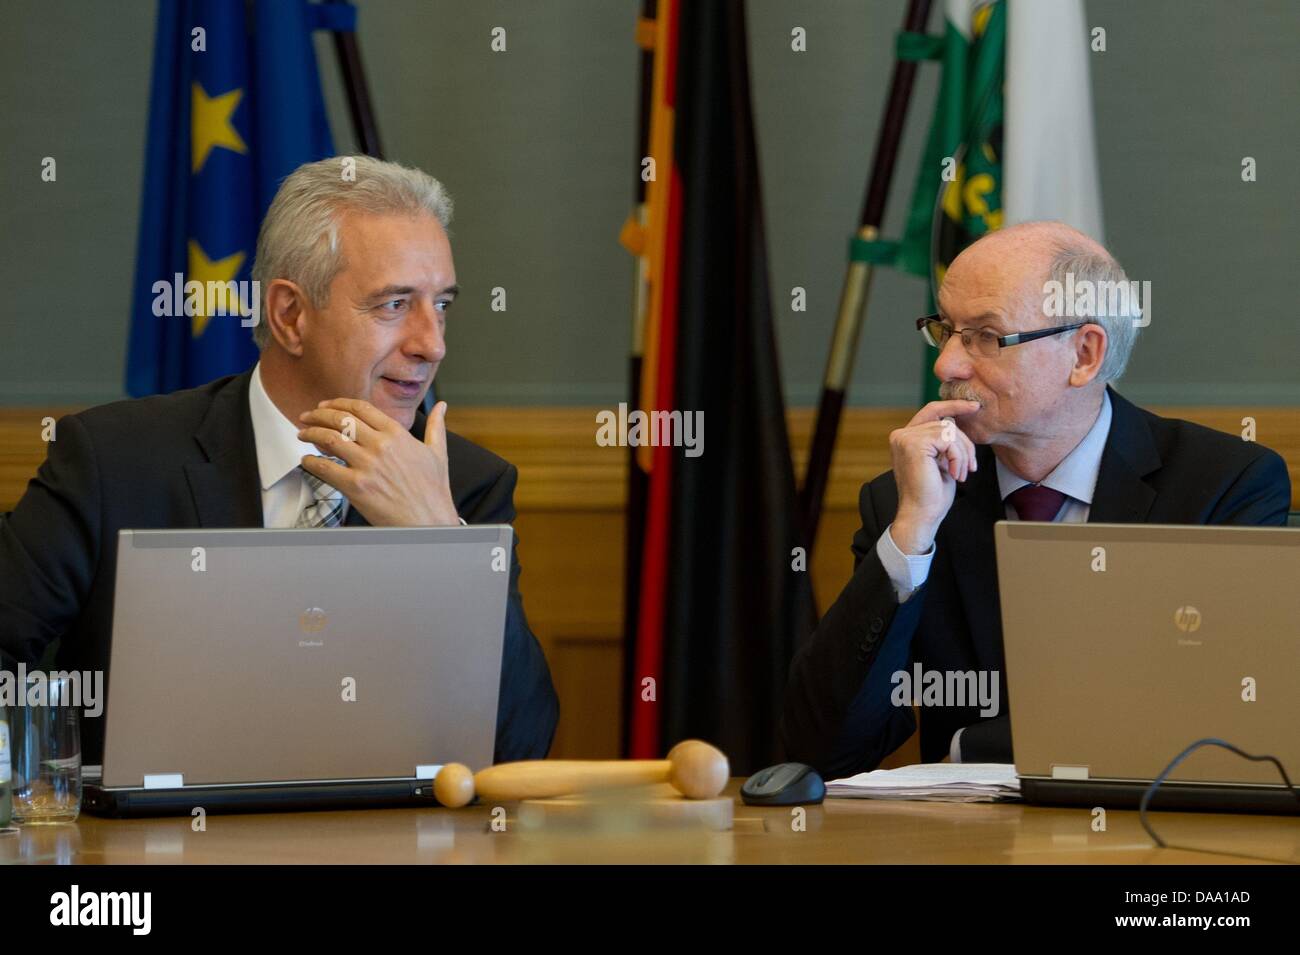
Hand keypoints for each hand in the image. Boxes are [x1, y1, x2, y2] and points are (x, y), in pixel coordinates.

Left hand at [297, 398, 459, 526]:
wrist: (429, 521)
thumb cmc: (434, 490)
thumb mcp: (438, 453)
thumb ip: (436, 426)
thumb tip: (442, 406)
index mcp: (398, 434)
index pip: (361, 408)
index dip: (338, 403)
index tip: (327, 405)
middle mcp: (381, 445)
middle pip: (341, 419)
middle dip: (318, 415)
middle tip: (307, 417)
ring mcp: (367, 466)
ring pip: (329, 439)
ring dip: (310, 434)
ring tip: (302, 434)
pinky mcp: (356, 487)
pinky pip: (325, 468)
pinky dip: (311, 462)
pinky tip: (307, 460)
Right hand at [888, 399, 980, 553]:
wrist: (922, 514)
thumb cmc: (931, 494)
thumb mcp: (940, 460)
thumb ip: (943, 441)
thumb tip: (957, 420)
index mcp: (905, 438)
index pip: (932, 411)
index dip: (953, 406)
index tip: (974, 407)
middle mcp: (901, 435)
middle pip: (945, 421)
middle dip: (964, 444)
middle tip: (971, 466)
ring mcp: (905, 438)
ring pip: (949, 430)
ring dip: (962, 454)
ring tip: (960, 473)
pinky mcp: (914, 445)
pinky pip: (948, 439)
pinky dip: (958, 457)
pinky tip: (954, 474)